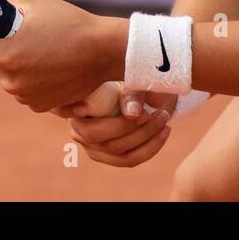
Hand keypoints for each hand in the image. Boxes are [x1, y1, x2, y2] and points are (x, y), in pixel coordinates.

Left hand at [0, 0, 120, 113]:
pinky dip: (36, 78)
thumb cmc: (69, 21)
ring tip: (49, 50)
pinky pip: (27, 88)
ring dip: (22, 63)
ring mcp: (24, 96)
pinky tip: (56, 66)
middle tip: (31, 35)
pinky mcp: (40, 106)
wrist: (104, 50)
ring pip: (11, 75)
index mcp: (2, 54)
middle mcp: (9, 80)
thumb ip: (4, 5)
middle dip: (6, 47)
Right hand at [52, 81, 177, 167]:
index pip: (88, 125)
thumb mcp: (131, 80)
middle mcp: (78, 132)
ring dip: (146, 138)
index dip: (109, 124)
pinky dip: (150, 148)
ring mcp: (93, 148)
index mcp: (74, 109)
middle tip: (156, 113)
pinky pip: (129, 160)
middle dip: (133, 129)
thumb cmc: (128, 79)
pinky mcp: (110, 157)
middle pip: (104, 141)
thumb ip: (130, 94)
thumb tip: (132, 113)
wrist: (138, 91)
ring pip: (119, 153)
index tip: (137, 113)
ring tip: (163, 119)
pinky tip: (164, 132)